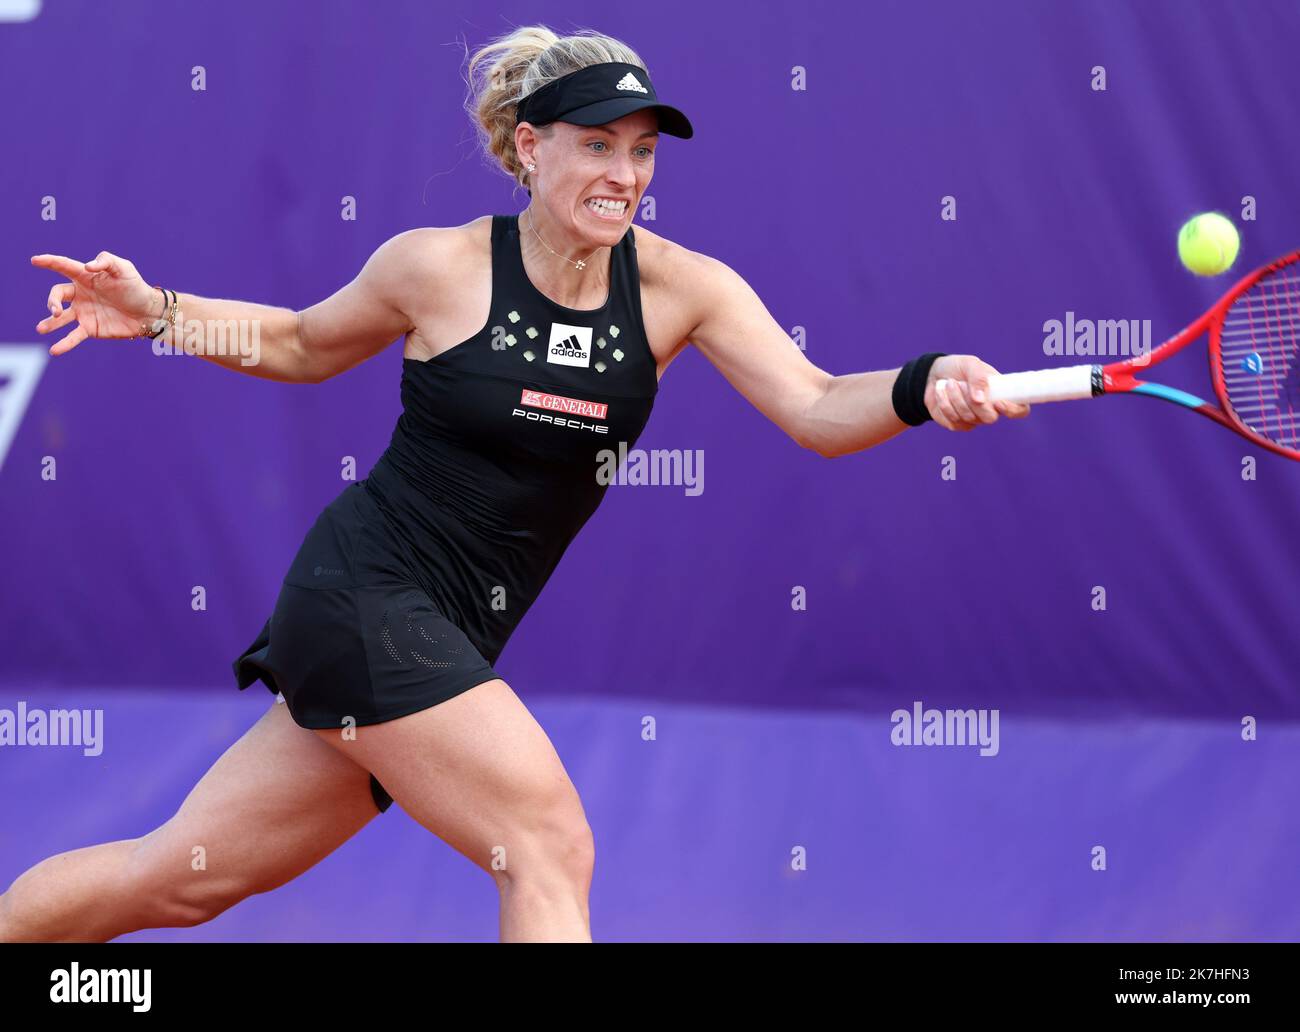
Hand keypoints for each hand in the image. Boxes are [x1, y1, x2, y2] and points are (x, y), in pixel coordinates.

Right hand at [30, 251, 159, 355]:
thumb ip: (106, 261)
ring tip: (41, 328)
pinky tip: (54, 350)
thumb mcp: (124, 268)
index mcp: (85, 277)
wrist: (149, 312)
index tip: (35, 260)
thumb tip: (87, 267)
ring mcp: (83, 312)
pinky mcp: (90, 328)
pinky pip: (74, 336)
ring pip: (60, 318)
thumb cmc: (135, 286)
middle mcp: (80, 294)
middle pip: (57, 295)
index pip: (63, 267)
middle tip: (55, 311)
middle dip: (52, 301)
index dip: (49, 262)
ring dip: (49, 323)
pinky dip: (64, 344)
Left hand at [925, 354, 1030, 430]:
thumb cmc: (957, 368)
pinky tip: (941, 392)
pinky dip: (945, 403)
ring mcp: (974, 419)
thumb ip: (978, 377)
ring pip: (968, 418)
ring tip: (949, 382)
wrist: (933, 374)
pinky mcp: (957, 424)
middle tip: (960, 384)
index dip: (1013, 410)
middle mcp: (990, 409)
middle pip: (990, 418)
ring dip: (955, 397)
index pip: (1020, 410)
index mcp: (1001, 393)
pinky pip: (953, 420)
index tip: (998, 402)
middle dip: (972, 402)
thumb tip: (980, 400)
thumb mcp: (970, 364)